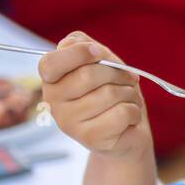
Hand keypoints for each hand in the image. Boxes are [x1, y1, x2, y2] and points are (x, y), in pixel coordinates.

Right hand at [39, 31, 150, 158]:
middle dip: (118, 73)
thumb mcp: (99, 61)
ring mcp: (68, 122)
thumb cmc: (110, 91)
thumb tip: (89, 48)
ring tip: (129, 100)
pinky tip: (130, 117)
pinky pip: (121, 113)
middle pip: (87, 75)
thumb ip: (86, 46)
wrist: (125, 132)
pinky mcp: (89, 138)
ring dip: (130, 93)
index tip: (99, 53)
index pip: (50, 63)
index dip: (77, 53)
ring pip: (109, 94)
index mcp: (52, 80)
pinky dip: (134, 111)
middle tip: (129, 80)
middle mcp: (53, 102)